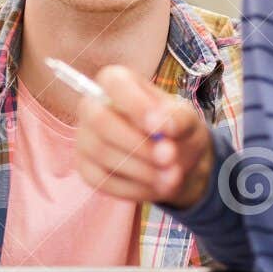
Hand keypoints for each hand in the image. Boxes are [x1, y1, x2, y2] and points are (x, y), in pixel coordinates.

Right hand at [73, 65, 214, 208]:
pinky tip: (159, 187)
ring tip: (174, 176)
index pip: (113, 83)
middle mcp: (92, 107)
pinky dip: (136, 188)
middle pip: (99, 120)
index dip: (136, 105)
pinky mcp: (87, 170)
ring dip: (142, 169)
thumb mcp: (187, 119)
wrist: (175, 162)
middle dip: (137, 143)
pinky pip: (104, 181)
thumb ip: (179, 119)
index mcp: (117, 83)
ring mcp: (85, 140)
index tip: (162, 128)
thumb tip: (164, 127)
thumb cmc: (175, 130)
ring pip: (103, 153)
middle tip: (169, 157)